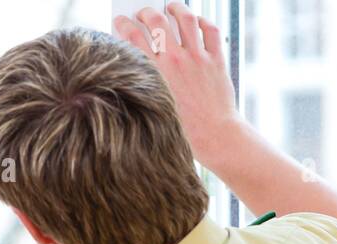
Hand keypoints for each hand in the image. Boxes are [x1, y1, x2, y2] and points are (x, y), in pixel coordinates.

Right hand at [114, 3, 238, 163]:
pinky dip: (202, 21)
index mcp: (155, 74)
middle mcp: (176, 60)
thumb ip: (146, 83)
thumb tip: (140, 63)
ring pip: (186, 19)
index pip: (132, 37)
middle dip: (147, 12)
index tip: (120, 20)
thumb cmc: (181, 130)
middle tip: (143, 13)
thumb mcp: (154, 106)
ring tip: (171, 7)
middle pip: (157, 21)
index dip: (123, 24)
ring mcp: (198, 58)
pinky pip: (210, 30)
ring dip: (176, 8)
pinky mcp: (216, 60)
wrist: (214, 137)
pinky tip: (197, 21)